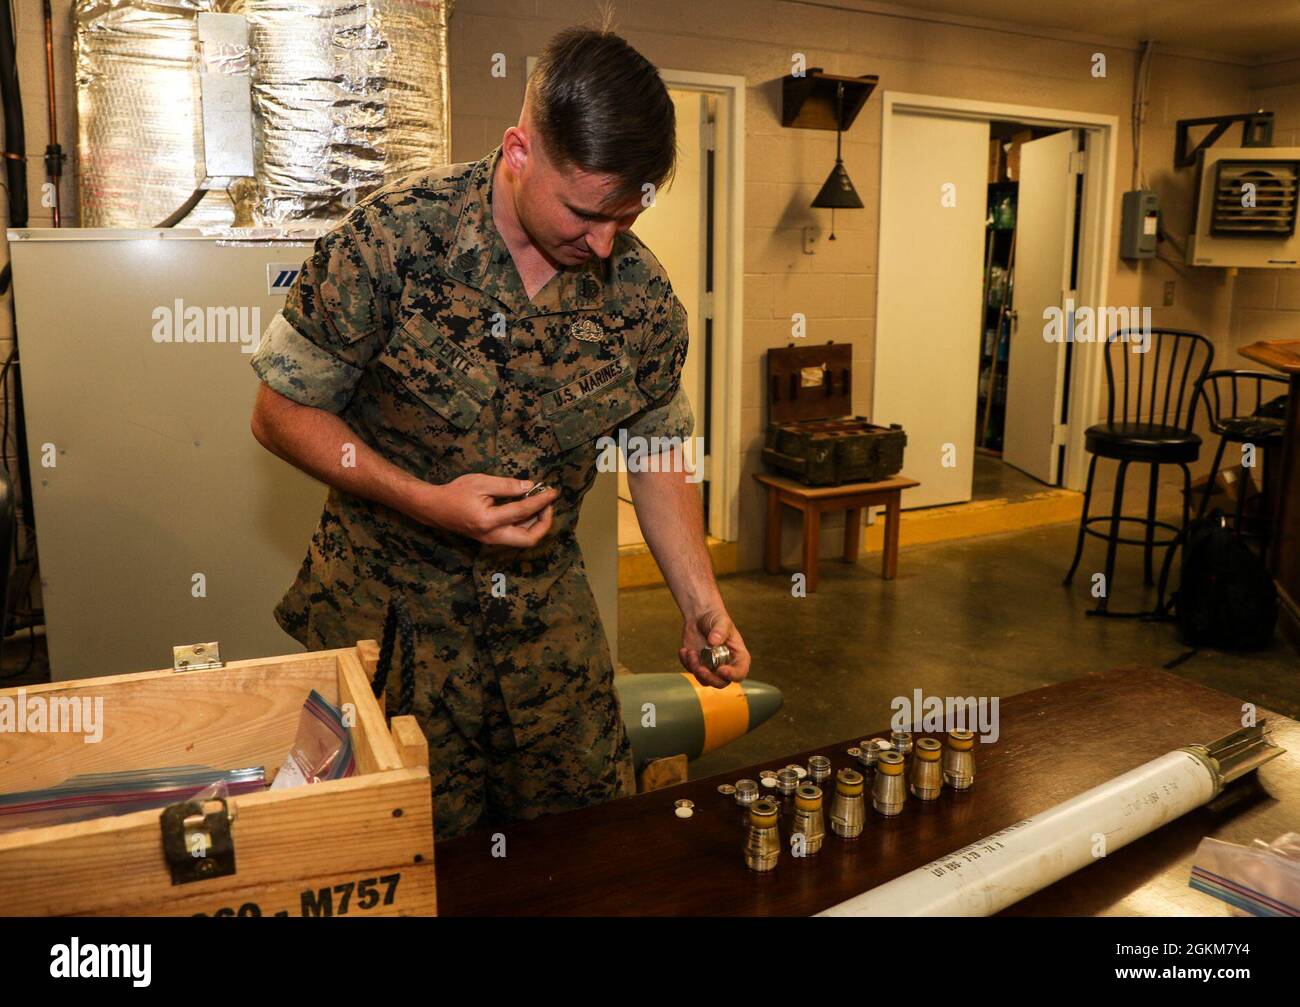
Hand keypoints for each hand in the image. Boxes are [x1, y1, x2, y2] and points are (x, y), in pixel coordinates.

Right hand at [413, 474, 558, 546]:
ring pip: (523, 539)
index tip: (552, 492)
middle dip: (544, 522)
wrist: (434, 508)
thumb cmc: (455, 492)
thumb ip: (507, 486)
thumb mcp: (481, 482)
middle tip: (547, 504)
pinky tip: (527, 508)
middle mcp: (492, 535)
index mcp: (489, 520)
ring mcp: (491, 540)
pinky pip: (515, 535)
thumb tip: (530, 487)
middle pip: (529, 539)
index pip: (523, 512)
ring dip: (536, 524)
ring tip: (539, 503)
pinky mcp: (491, 538)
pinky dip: (525, 524)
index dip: (541, 501)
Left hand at [679, 608, 749, 688]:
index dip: (732, 675)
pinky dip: (686, 663)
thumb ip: (720, 631)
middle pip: (721, 682)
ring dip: (695, 669)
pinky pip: (691, 671)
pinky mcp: (698, 665)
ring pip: (705, 680)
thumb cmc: (716, 618)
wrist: (700, 616)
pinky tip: (685, 650)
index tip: (721, 669)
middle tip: (700, 668)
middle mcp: (726, 665)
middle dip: (709, 678)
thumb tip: (714, 642)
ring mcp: (712, 667)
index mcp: (738, 656)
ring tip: (690, 652)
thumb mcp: (721, 621)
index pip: (740, 672)